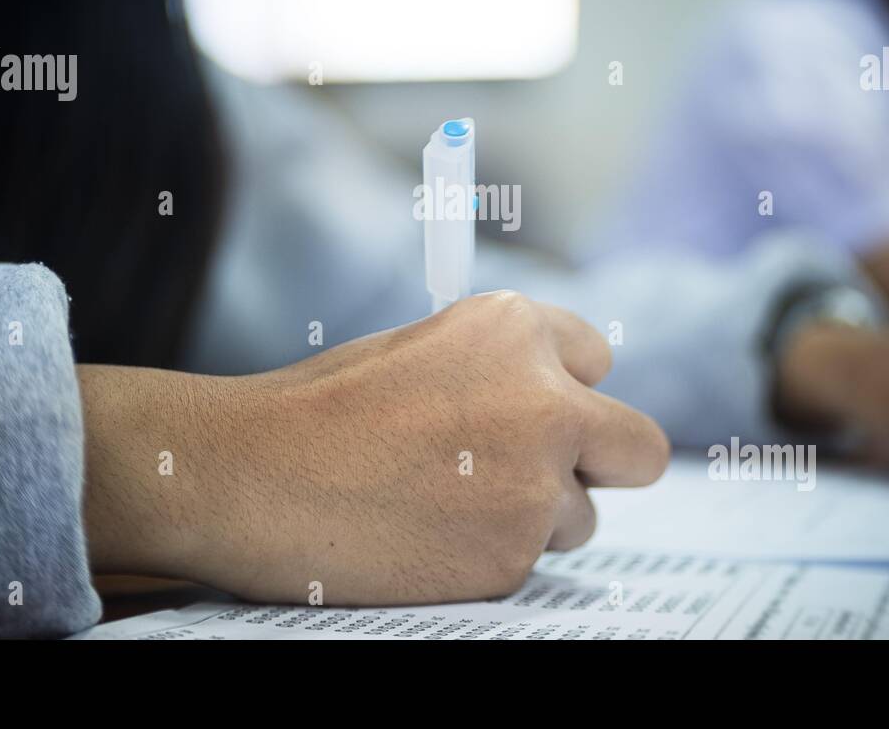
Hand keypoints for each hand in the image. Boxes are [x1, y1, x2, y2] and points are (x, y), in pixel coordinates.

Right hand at [80, 291, 668, 605]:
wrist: (250, 476)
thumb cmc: (320, 407)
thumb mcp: (423, 351)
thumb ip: (502, 369)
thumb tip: (558, 400)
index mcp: (517, 329)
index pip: (597, 358)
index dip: (562, 386)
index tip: (531, 405)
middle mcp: (545, 402)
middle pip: (637, 446)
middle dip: (602, 460)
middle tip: (550, 472)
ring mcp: (535, 486)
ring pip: (580, 515)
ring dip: (533, 515)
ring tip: (446, 505)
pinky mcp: (510, 558)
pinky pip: (529, 560)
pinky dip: (489, 555)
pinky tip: (426, 536)